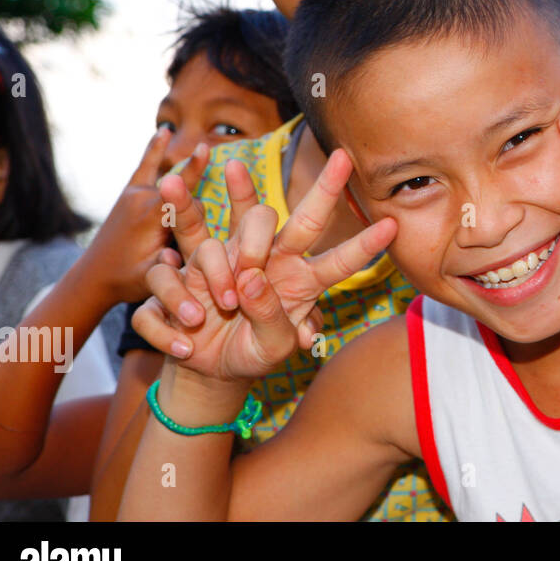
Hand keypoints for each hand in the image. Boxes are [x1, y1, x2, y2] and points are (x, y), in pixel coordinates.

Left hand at [82, 128, 209, 303]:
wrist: (92, 276)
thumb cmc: (126, 280)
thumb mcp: (151, 278)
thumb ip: (169, 265)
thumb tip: (180, 255)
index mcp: (151, 217)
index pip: (184, 196)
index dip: (195, 175)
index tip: (206, 151)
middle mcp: (142, 198)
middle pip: (185, 193)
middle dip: (197, 207)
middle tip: (193, 220)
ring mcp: (134, 192)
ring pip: (171, 178)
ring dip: (187, 168)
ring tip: (204, 147)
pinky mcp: (129, 193)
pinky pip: (146, 165)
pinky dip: (154, 148)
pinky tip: (163, 131)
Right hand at [136, 149, 396, 380]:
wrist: (210, 369)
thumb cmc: (252, 354)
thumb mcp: (272, 349)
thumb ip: (273, 318)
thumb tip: (252, 280)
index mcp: (299, 280)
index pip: (337, 259)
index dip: (364, 244)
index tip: (393, 225)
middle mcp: (265, 258)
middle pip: (274, 216)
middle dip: (307, 191)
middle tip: (305, 201)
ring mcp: (223, 258)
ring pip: (213, 240)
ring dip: (213, 277)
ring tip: (212, 313)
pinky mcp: (181, 269)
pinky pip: (166, 274)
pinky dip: (173, 308)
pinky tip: (186, 337)